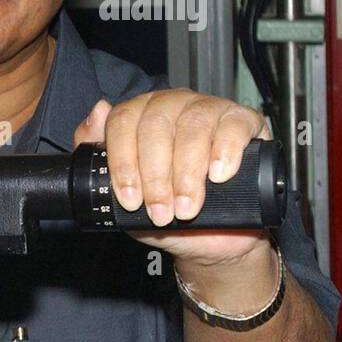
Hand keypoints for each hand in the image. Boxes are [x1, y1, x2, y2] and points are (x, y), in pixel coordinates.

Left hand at [73, 90, 272, 269]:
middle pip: (155, 126)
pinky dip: (225, 152)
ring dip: (187, 173)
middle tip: (161, 212)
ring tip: (188, 207)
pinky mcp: (243, 121)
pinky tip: (218, 175)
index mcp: (138, 115)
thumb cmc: (166, 208)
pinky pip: (233, 126)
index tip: (130, 199)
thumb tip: (97, 112)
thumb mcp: (126, 193)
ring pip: (193, 127)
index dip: (124, 162)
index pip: (123, 122)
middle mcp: (171, 105)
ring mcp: (208, 109)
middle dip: (155, 176)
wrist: (212, 236)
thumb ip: (99, 156)